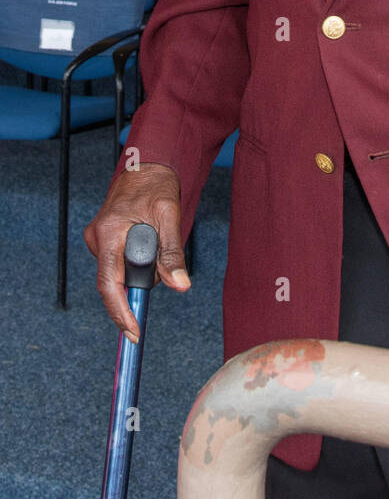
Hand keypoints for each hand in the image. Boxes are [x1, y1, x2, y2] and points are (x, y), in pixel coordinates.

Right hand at [84, 163, 189, 341]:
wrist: (145, 166)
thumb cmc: (157, 186)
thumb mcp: (170, 216)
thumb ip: (172, 253)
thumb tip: (181, 285)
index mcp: (109, 233)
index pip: (109, 284)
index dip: (120, 312)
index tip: (134, 332)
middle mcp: (97, 238)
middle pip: (115, 282)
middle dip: (139, 284)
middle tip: (164, 268)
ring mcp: (98, 239)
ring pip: (118, 273)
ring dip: (140, 270)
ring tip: (158, 242)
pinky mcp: (103, 240)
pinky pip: (118, 263)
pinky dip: (135, 263)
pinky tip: (149, 247)